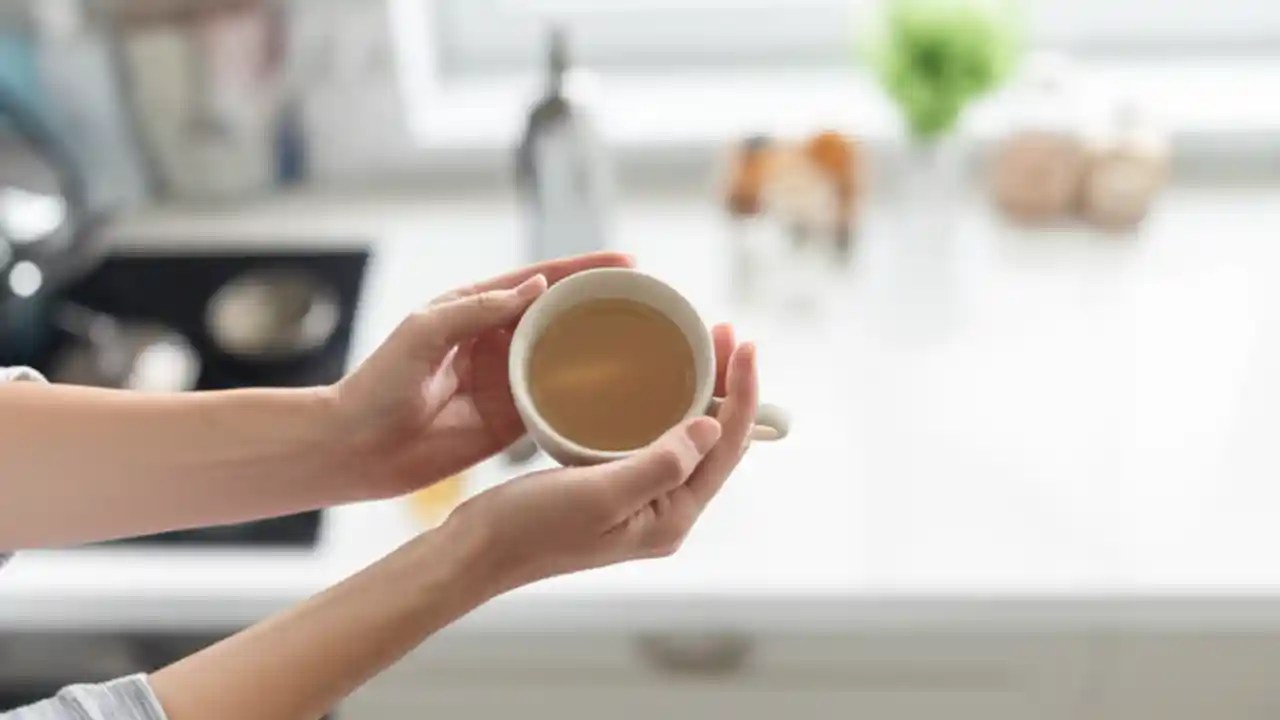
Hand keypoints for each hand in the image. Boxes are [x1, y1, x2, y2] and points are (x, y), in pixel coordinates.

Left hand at [335, 252, 633, 497]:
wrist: (356, 448)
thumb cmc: (378, 384)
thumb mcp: (425, 333)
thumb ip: (478, 309)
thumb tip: (538, 287)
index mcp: (475, 307)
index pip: (540, 280)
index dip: (584, 268)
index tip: (628, 263)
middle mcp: (497, 340)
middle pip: (562, 316)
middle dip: (605, 306)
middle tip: (653, 304)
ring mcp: (507, 381)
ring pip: (566, 359)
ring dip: (603, 352)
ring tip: (651, 347)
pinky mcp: (510, 420)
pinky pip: (556, 405)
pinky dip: (587, 400)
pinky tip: (621, 399)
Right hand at [445, 328, 756, 592]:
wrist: (477, 550)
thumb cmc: (531, 528)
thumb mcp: (600, 494)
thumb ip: (662, 463)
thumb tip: (715, 426)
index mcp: (671, 517)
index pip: (727, 448)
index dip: (743, 394)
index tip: (745, 344)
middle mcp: (665, 511)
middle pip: (716, 441)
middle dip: (728, 386)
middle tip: (725, 332)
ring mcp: (642, 499)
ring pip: (689, 436)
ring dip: (702, 391)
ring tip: (702, 344)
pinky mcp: (616, 486)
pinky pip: (657, 439)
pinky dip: (667, 404)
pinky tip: (658, 380)